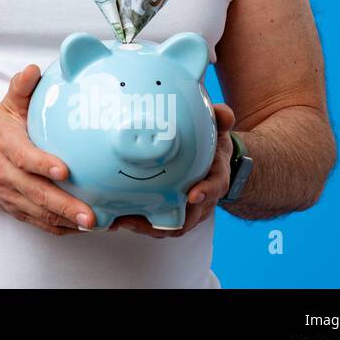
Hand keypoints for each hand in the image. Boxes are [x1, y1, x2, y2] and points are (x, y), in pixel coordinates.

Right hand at [0, 64, 95, 234]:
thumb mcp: (6, 106)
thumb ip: (20, 88)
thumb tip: (33, 70)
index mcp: (6, 147)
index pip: (23, 157)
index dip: (42, 164)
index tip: (64, 170)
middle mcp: (8, 176)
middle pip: (37, 194)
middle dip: (64, 206)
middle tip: (91, 214)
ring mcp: (14, 197)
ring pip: (42, 214)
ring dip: (69, 222)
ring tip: (96, 225)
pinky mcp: (21, 212)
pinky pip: (44, 225)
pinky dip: (66, 229)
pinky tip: (88, 228)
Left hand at [110, 102, 236, 237]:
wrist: (215, 162)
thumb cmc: (212, 144)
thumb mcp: (217, 129)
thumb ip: (220, 119)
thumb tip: (224, 113)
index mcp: (215, 177)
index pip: (215, 186)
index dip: (206, 192)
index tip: (193, 194)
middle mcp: (202, 199)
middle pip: (188, 219)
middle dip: (165, 222)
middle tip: (138, 217)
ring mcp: (186, 209)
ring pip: (169, 226)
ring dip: (145, 226)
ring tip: (120, 220)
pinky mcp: (170, 211)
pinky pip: (156, 222)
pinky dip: (138, 221)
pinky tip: (115, 216)